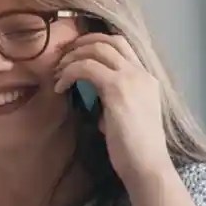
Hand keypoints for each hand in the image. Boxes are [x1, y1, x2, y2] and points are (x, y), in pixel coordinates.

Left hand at [53, 33, 173, 190]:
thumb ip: (112, 100)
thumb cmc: (135, 149)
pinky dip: (69, 73)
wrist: (147, 165)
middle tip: (61, 59)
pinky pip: (86, 68)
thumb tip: (93, 98)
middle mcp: (141, 73)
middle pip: (109, 40)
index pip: (121, 45)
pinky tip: (59, 88)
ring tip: (58, 74)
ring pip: (97, 49)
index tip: (74, 56)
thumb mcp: (124, 116)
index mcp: (146, 78)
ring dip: (72, 58)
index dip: (95, 43)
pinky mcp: (117, 89)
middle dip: (81, 44)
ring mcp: (131, 79)